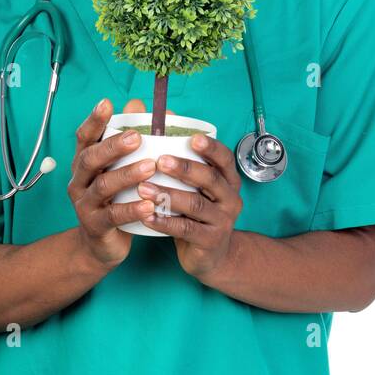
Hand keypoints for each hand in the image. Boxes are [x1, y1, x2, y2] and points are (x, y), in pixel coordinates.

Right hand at [68, 97, 164, 268]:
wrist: (101, 245)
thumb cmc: (115, 199)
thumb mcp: (118, 170)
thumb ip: (128, 140)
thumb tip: (139, 104)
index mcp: (84, 163)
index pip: (84, 138)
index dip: (93, 120)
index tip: (106, 103)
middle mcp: (79, 181)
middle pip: (90, 159)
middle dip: (112, 146)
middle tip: (137, 137)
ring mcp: (85, 204)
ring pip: (102, 186)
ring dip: (127, 175)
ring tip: (151, 167)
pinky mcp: (95, 226)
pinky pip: (113, 216)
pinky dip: (132, 210)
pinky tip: (150, 205)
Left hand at [137, 127, 243, 280]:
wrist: (211, 256)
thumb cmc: (197, 212)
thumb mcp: (196, 188)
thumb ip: (183, 160)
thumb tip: (165, 118)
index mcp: (228, 180)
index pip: (225, 159)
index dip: (211, 148)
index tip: (192, 137)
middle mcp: (230, 198)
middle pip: (211, 179)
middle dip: (185, 168)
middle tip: (159, 161)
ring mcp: (222, 221)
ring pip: (196, 204)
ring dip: (168, 195)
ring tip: (143, 188)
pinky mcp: (210, 241)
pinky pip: (185, 229)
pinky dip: (164, 222)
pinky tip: (146, 215)